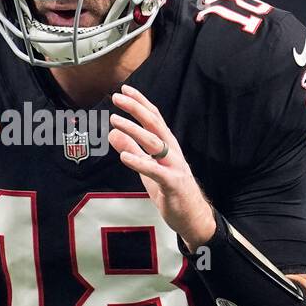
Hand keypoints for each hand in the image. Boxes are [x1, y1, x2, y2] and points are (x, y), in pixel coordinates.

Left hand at [108, 83, 215, 250]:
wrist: (192, 216)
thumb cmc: (170, 189)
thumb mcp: (146, 167)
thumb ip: (132, 149)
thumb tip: (112, 132)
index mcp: (167, 145)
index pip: (154, 117)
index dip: (140, 102)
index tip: (124, 90)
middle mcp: (172, 151)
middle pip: (154, 124)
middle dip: (136, 109)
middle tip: (117, 98)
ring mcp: (174, 166)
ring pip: (154, 143)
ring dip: (133, 130)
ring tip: (115, 122)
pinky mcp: (173, 183)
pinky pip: (155, 171)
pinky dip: (140, 162)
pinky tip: (124, 157)